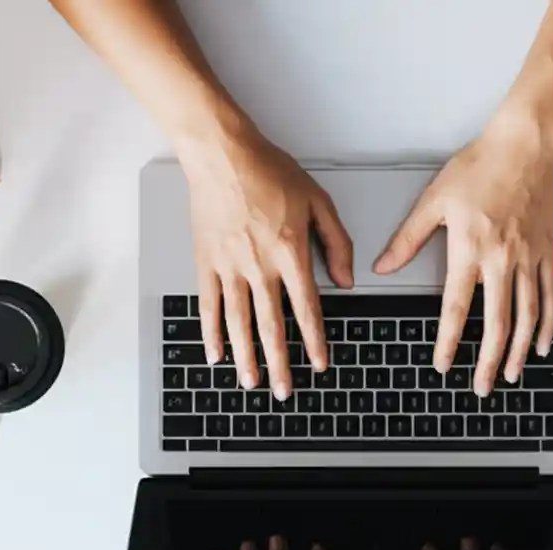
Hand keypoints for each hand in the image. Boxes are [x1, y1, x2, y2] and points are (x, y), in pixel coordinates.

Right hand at [181, 130, 353, 399]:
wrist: (223, 155)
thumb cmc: (268, 170)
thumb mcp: (318, 200)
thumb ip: (336, 242)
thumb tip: (345, 279)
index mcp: (290, 253)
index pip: (307, 309)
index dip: (314, 340)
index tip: (319, 363)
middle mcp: (260, 266)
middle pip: (271, 326)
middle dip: (280, 363)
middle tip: (286, 390)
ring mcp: (230, 267)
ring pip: (239, 323)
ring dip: (246, 357)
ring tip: (251, 382)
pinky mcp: (206, 263)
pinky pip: (209, 306)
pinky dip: (211, 333)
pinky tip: (216, 354)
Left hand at [373, 126, 552, 395]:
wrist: (525, 146)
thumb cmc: (480, 167)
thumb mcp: (434, 200)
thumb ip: (408, 239)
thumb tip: (383, 266)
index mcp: (471, 250)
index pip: (457, 309)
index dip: (449, 342)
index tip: (443, 365)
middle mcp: (503, 260)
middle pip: (498, 324)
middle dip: (488, 361)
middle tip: (480, 387)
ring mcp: (529, 258)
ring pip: (527, 316)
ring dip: (519, 351)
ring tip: (511, 375)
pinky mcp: (547, 251)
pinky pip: (550, 295)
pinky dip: (546, 323)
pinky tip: (542, 342)